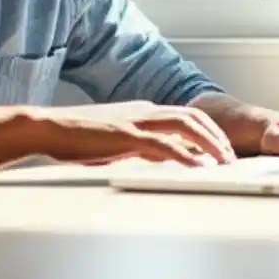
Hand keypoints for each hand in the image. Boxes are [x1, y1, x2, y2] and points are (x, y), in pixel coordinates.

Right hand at [22, 101, 236, 165]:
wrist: (47, 129)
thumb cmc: (77, 139)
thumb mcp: (118, 143)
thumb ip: (142, 147)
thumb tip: (165, 158)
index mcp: (143, 111)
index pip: (187, 114)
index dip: (210, 130)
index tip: (223, 149)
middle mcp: (144, 111)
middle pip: (193, 116)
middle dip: (217, 135)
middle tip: (232, 157)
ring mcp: (135, 121)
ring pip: (185, 125)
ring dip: (209, 143)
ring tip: (224, 162)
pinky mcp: (124, 136)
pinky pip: (162, 144)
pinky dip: (184, 155)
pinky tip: (197, 167)